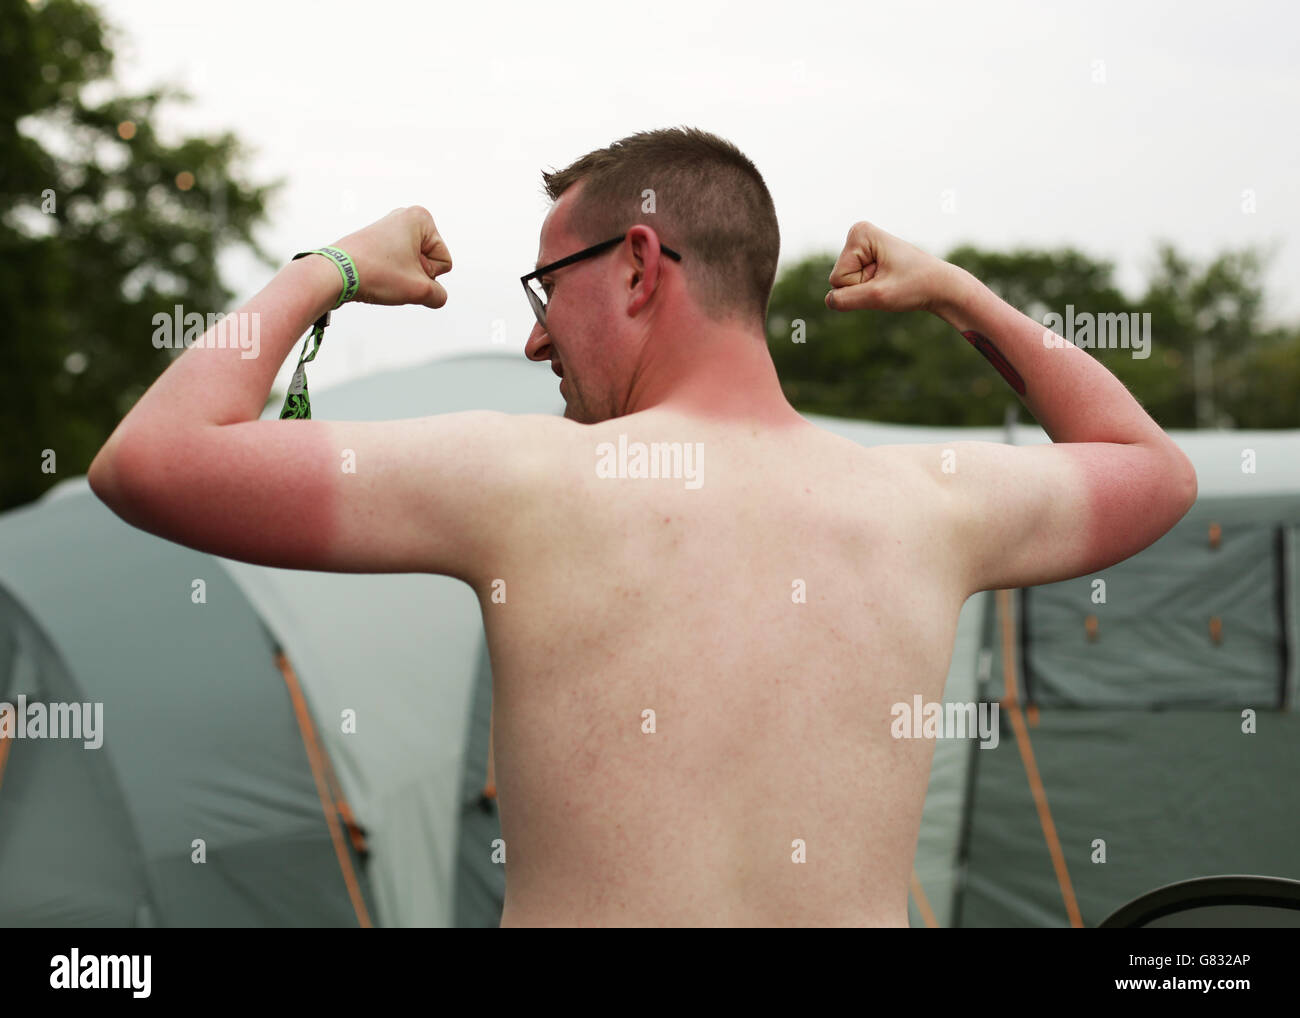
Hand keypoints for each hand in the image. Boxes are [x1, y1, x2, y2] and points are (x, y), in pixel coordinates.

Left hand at [331, 206, 452, 308]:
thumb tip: (435, 296)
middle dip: (415, 275)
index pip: (444, 262)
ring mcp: (389, 227)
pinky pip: (397, 264)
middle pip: (429, 261)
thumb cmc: (376, 274)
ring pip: (412, 265)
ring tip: (383, 273)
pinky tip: (375, 274)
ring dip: (402, 277)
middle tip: (392, 273)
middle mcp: (405, 217)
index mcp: (421, 218)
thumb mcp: (419, 290)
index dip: (427, 275)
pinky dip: (390, 274)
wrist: (335, 273)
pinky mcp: (377, 240)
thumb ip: (439, 296)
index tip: (404, 270)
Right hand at [825, 220, 955, 314]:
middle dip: (864, 287)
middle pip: (839, 279)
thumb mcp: (878, 296)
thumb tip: (828, 301)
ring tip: (890, 280)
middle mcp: (857, 235)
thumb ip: (847, 300)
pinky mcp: (865, 259)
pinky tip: (888, 281)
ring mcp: (861, 247)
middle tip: (889, 280)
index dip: (862, 285)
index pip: (839, 277)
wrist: (940, 286)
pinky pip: (852, 285)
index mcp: (860, 233)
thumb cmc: (914, 286)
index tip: (887, 277)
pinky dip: (869, 290)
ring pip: (845, 284)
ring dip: (868, 290)